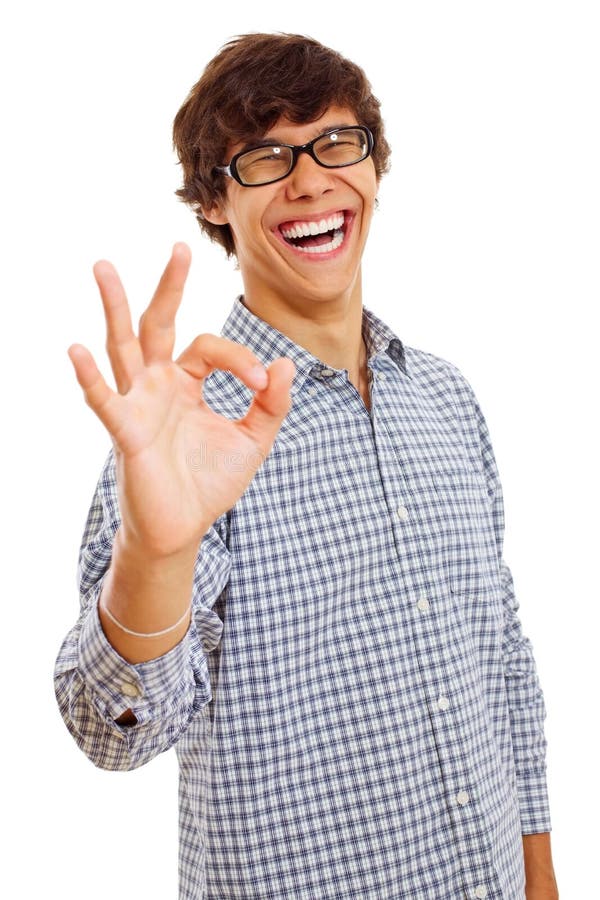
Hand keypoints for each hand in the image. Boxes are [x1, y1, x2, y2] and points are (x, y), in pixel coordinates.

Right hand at [68, 242, 295, 557]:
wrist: (183, 528)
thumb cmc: (209, 481)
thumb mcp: (252, 440)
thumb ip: (270, 404)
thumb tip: (285, 363)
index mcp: (187, 382)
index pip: (210, 347)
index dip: (239, 358)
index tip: (261, 383)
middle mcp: (158, 384)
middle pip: (158, 325)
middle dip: (168, 287)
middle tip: (179, 247)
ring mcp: (139, 404)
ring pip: (123, 347)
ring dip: (115, 308)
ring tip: (104, 267)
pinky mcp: (127, 432)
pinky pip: (105, 401)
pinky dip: (90, 377)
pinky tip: (77, 350)